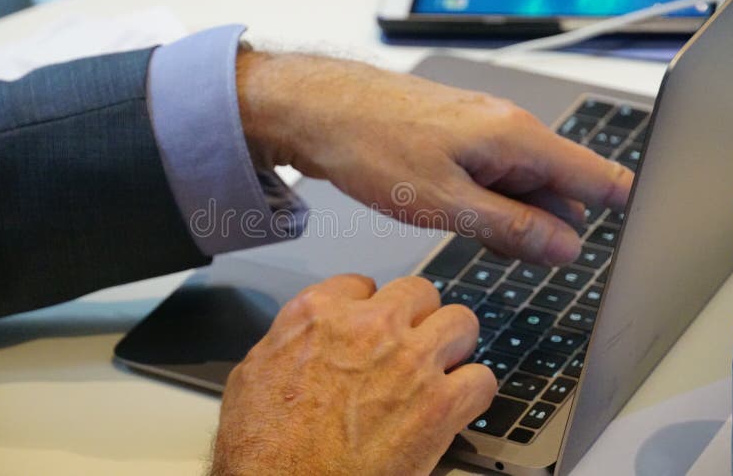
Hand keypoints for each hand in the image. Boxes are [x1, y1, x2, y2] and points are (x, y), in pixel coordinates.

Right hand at [211, 274, 495, 475]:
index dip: (370, 308)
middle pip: (418, 293)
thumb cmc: (262, 447)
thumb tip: (302, 338)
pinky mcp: (439, 405)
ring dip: (453, 344)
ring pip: (460, 321)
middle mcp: (368, 326)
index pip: (363, 284)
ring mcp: (408, 361)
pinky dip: (473, 392)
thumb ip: (288, 340)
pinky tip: (457, 405)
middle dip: (417, 318)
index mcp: (318, 313)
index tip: (374, 325)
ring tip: (443, 366)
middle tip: (411, 343)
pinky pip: (481, 379)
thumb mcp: (251, 374)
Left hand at [237, 51, 632, 264]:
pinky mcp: (458, 141)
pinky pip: (492, 178)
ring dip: (513, 219)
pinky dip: (488, 205)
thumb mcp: (447, 202)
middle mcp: (507, 129)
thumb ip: (512, 227)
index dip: (621, 208)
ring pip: (522, 186)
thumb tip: (566, 245)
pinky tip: (466, 221)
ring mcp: (482, 133)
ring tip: (477, 236)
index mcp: (516, 138)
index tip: (634, 238)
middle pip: (558, 187)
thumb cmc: (373, 145)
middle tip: (518, 257)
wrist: (322, 112)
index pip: (595, 175)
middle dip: (549, 227)